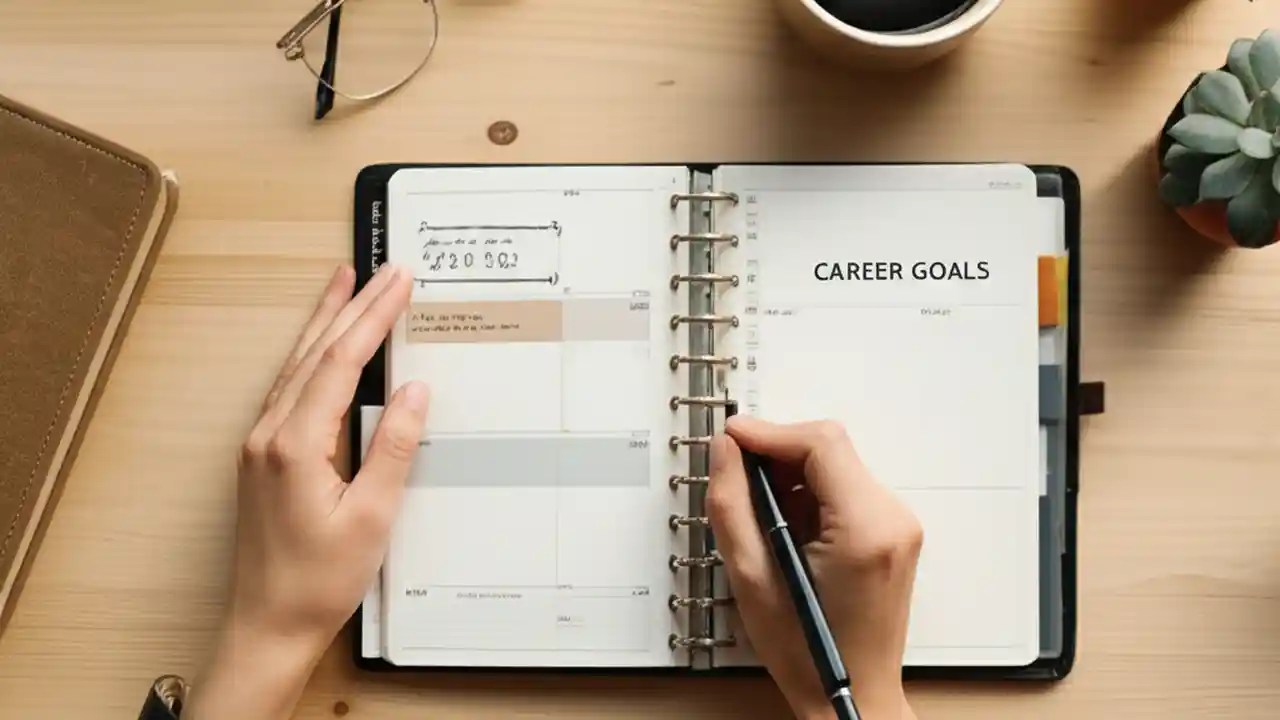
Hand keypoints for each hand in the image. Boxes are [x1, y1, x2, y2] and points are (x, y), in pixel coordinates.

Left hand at [185, 264, 426, 719]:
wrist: (267, 626)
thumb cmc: (317, 582)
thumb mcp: (371, 518)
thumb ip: (392, 448)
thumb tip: (414, 393)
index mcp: (294, 445)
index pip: (339, 362)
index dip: (373, 317)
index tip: (399, 281)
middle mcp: (268, 435)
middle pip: (314, 352)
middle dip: (352, 306)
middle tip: (384, 269)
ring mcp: (260, 445)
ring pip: (296, 365)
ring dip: (325, 322)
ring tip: (346, 283)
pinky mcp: (262, 457)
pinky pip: (287, 388)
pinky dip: (310, 355)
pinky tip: (320, 346)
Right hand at [707, 417, 921, 719]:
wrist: (852, 694)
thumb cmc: (808, 653)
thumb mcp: (751, 577)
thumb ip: (732, 504)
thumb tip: (726, 451)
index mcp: (866, 528)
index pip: (821, 444)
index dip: (769, 433)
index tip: (732, 439)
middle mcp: (892, 518)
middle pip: (830, 450)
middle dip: (778, 456)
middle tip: (738, 481)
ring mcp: (897, 525)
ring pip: (836, 466)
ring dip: (792, 477)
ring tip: (761, 519)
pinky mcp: (892, 533)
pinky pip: (845, 490)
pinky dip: (810, 495)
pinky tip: (787, 529)